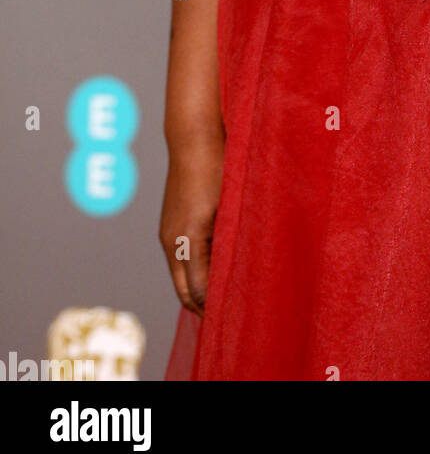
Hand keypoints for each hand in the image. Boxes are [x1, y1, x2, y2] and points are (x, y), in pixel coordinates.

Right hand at [159, 137, 223, 315]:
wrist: (194, 138)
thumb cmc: (218, 168)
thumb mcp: (229, 207)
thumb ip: (230, 242)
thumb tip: (237, 273)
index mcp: (187, 240)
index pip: (198, 290)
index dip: (215, 306)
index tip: (235, 313)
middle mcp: (171, 241)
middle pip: (185, 290)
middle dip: (204, 306)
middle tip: (229, 314)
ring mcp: (168, 233)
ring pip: (181, 276)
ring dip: (199, 289)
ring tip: (224, 297)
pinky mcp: (171, 224)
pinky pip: (180, 259)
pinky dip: (194, 271)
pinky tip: (214, 270)